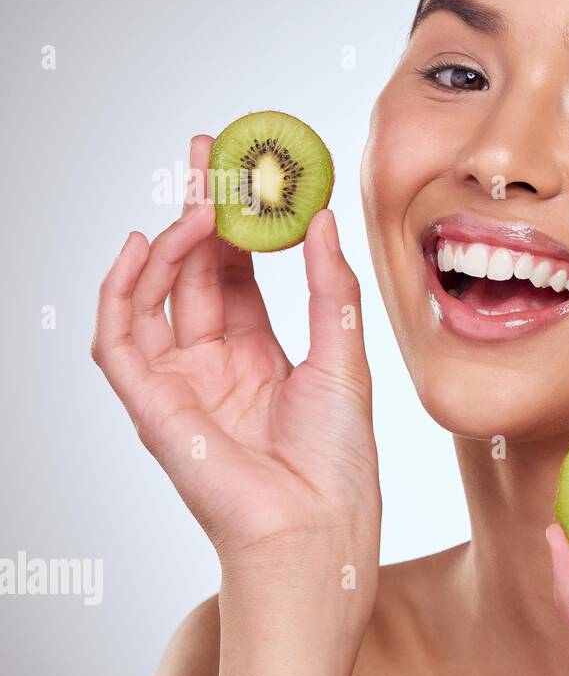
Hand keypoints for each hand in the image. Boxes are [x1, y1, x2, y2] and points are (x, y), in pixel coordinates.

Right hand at [91, 136, 379, 618]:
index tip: (250, 166)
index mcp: (260, 354)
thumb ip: (329, 287)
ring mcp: (179, 382)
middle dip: (198, 207)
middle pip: (195, 270)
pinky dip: (121, 290)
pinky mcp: (152, 405)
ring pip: (155, 294)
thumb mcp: (343, 357)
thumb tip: (321, 217)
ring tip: (199, 199)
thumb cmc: (337, 461)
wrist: (318, 528)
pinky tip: (144, 244)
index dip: (240, 218)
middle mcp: (214, 362)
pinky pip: (119, 339)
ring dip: (172, 241)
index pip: (238, 269)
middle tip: (208, 148)